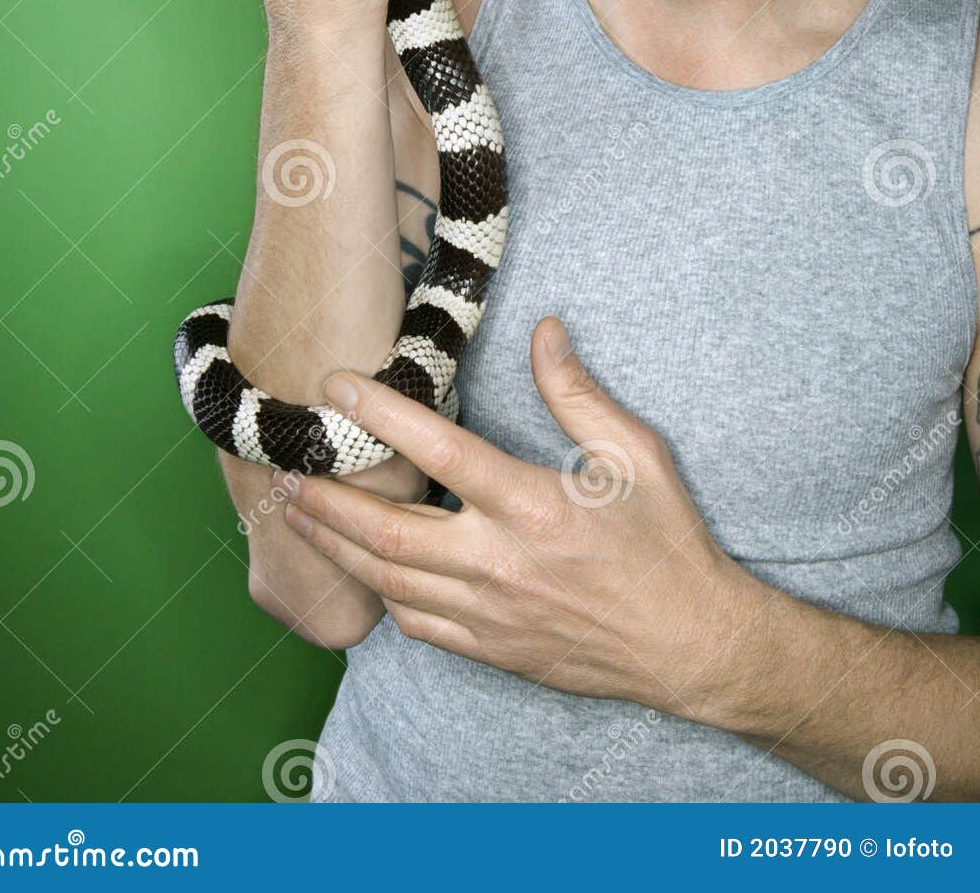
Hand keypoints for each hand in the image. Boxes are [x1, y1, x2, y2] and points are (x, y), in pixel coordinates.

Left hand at [280, 316, 758, 719]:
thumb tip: (544, 330)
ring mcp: (491, 615)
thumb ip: (578, 394)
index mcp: (534, 507)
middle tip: (286, 467)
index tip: (338, 385)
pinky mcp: (493, 650)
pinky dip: (381, 594)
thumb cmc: (667, 544)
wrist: (693, 647)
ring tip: (296, 513)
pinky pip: (418, 624)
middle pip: (388, 532)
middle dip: (328, 498)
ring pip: (389, 582)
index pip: (441, 451)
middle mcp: (502, 564)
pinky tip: (363, 569)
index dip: (383, 415)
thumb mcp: (636, 455)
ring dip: (336, 546)